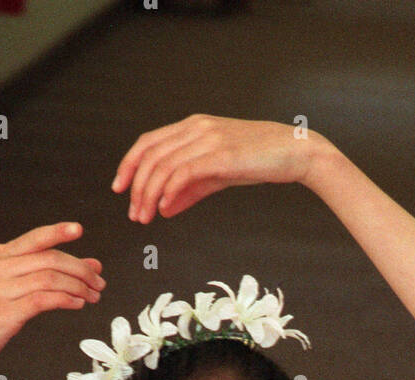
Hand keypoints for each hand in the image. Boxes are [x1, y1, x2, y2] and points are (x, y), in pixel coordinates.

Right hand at [0, 223, 104, 375]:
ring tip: (92, 296)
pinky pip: (42, 301)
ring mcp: (0, 291)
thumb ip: (50, 272)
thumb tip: (92, 264)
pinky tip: (77, 303)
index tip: (79, 230)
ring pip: (49, 279)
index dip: (57, 232)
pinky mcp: (5, 314)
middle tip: (99, 282)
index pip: (34, 238)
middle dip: (81, 270)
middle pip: (49, 259)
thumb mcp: (16, 284)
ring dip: (78, 287)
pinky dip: (65, 300)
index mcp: (1, 255)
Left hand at [111, 114, 324, 222]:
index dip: (129, 165)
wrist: (294, 153)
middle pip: (150, 155)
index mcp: (192, 126)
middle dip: (136, 187)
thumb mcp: (218, 174)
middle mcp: (196, 128)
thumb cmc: (258, 161)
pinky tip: (164, 209)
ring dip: (149, 195)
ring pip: (163, 166)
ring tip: (146, 218)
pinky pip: (184, 173)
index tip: (120, 189)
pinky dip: (169, 192)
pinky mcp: (221, 156)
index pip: (148, 142)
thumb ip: (190, 189)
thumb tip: (164, 208)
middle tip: (133, 214)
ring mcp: (208, 139)